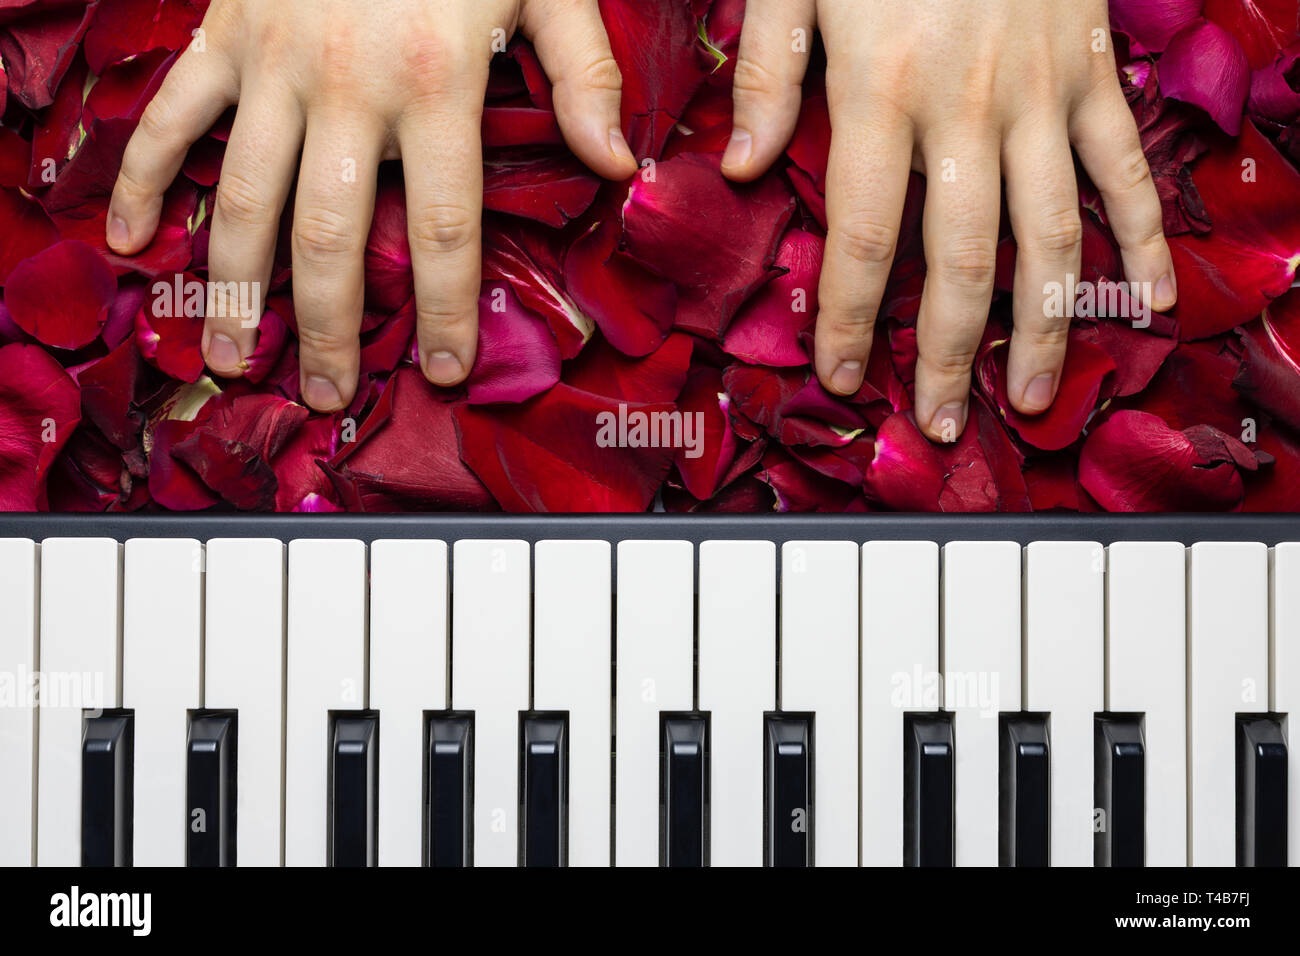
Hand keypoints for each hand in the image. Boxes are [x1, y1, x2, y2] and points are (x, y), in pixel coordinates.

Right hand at [107, 0, 635, 410]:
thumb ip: (582, 76)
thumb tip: (616, 169)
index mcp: (436, 82)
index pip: (444, 224)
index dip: (446, 309)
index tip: (441, 373)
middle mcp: (348, 86)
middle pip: (329, 236)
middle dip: (329, 328)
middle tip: (324, 395)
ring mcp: (274, 63)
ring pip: (245, 197)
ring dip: (235, 289)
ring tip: (231, 360)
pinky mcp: (224, 35)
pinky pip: (170, 117)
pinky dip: (143, 179)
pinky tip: (130, 244)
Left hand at [722, 0, 1177, 440]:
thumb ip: (771, 72)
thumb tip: (748, 168)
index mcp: (882, 92)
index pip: (866, 238)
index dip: (855, 319)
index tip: (846, 379)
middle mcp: (966, 110)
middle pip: (964, 259)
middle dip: (952, 352)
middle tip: (945, 423)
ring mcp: (1040, 96)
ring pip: (1051, 233)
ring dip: (1044, 324)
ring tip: (1031, 397)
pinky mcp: (1091, 74)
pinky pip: (1124, 170)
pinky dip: (1143, 237)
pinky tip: (1151, 300)